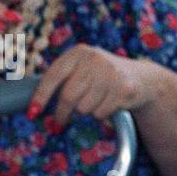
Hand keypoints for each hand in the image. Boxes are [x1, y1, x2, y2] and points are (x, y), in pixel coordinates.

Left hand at [26, 45, 156, 125]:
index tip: (33, 112)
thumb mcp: (84, 68)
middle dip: (61, 114)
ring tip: (96, 102)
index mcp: (79, 52)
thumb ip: (64, 79)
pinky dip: (101, 115)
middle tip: (59, 123)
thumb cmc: (104, 76)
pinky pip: (100, 113)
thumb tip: (36, 104)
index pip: (54, 76)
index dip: (41, 96)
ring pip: (84, 108)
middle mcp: (94, 60)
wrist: (143, 78)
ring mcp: (111, 74)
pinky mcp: (124, 90)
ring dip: (86, 111)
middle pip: (68, 96)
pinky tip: (109, 104)